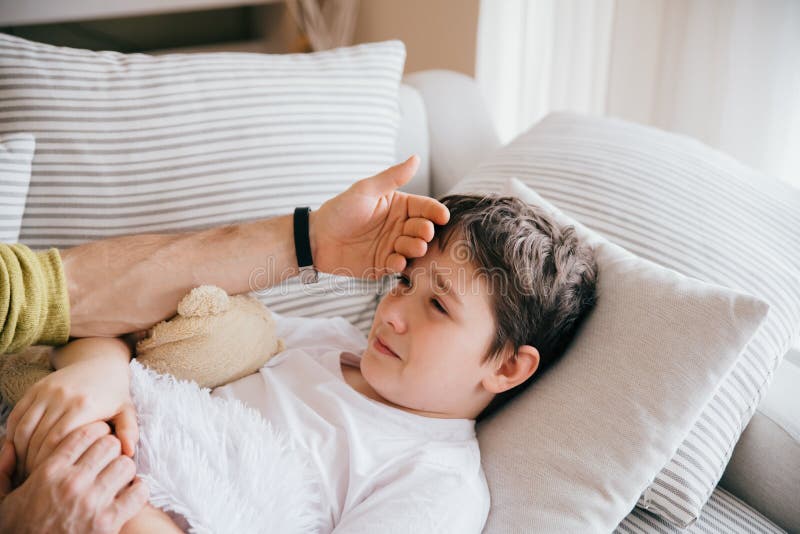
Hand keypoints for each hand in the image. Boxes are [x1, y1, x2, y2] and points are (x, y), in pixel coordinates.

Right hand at [0, 422, 147, 533]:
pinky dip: (138, 491)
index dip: (97, 432)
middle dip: (112, 449)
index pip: (85, 434)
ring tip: (119, 476)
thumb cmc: (20, 530)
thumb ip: (4, 471)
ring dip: (124, 469)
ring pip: (126, 465)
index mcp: (49, 473)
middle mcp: (72, 483)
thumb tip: (9, 446)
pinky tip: (130, 494)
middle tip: (110, 458)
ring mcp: (92, 502)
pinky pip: (138, 492)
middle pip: (109, 445)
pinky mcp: (108, 523)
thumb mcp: (4, 500)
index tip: (100, 438)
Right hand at [7, 356, 136, 476]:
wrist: (100, 362)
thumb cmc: (114, 392)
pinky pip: (16, 416)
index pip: (58, 441)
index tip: (51, 480)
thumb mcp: (126, 410)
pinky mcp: (35, 388)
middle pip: (38, 437)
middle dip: (33, 461)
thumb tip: (128, 453)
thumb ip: (128, 430)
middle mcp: (62, 396)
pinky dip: (13, 436)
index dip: (51, 462)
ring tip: (25, 469)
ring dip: (20, 452)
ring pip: (23, 428)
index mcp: (84, 405)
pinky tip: (19, 452)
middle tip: (34, 480)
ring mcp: (46, 391)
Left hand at [312, 155, 449, 277]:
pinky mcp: (383, 264)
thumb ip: (392, 177)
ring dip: (416, 248)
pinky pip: (398, 266)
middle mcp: (399, 227)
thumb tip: (416, 158)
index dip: (435, 212)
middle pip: (423, 229)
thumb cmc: (340, 209)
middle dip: (426, 232)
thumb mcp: (367, 189)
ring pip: (414, 249)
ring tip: (412, 246)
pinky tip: (396, 260)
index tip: (442, 216)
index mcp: (399, 206)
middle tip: (423, 233)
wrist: (317, 237)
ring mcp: (393, 246)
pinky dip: (400, 264)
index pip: (425, 208)